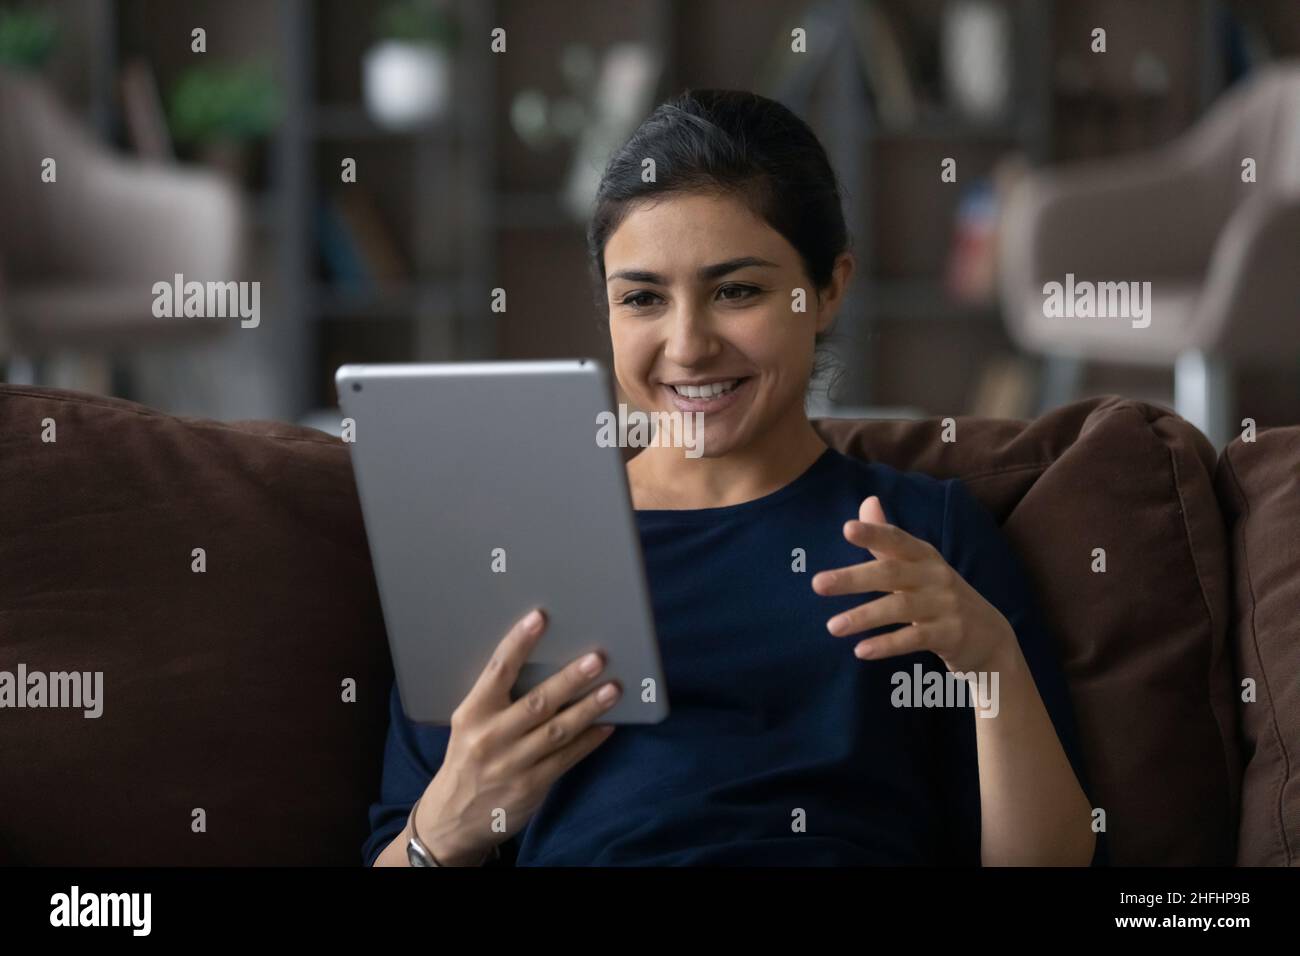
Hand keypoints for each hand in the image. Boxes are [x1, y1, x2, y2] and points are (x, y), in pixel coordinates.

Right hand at [414, 608, 620, 864]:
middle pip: (537, 703)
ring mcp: (512, 764)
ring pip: (558, 731)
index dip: (518, 643)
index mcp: (471, 714)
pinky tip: (608, 724)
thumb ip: (497, 699)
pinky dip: (590, 740)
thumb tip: (542, 663)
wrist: (451, 819)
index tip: (539, 618)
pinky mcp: (531, 786)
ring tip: (614, 689)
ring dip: (589, 708)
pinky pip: (567, 758)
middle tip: (597, 658)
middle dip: (570, 679)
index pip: (496, 671)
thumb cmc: (468, 758)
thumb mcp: (469, 725)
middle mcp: (490, 738)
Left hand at [810, 495, 1014, 674]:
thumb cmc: (940, 596)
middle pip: (891, 573)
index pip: (897, 540)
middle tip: (817, 584)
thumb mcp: (919, 565)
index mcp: (924, 556)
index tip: (847, 529)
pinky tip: (861, 650)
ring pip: (900, 608)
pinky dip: (887, 644)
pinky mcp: (951, 635)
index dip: (874, 533)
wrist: (990, 638)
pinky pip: (914, 638)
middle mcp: (936, 576)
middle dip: (853, 578)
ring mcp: (945, 605)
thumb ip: (888, 541)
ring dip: (863, 617)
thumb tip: (866, 501)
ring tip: (832, 627)